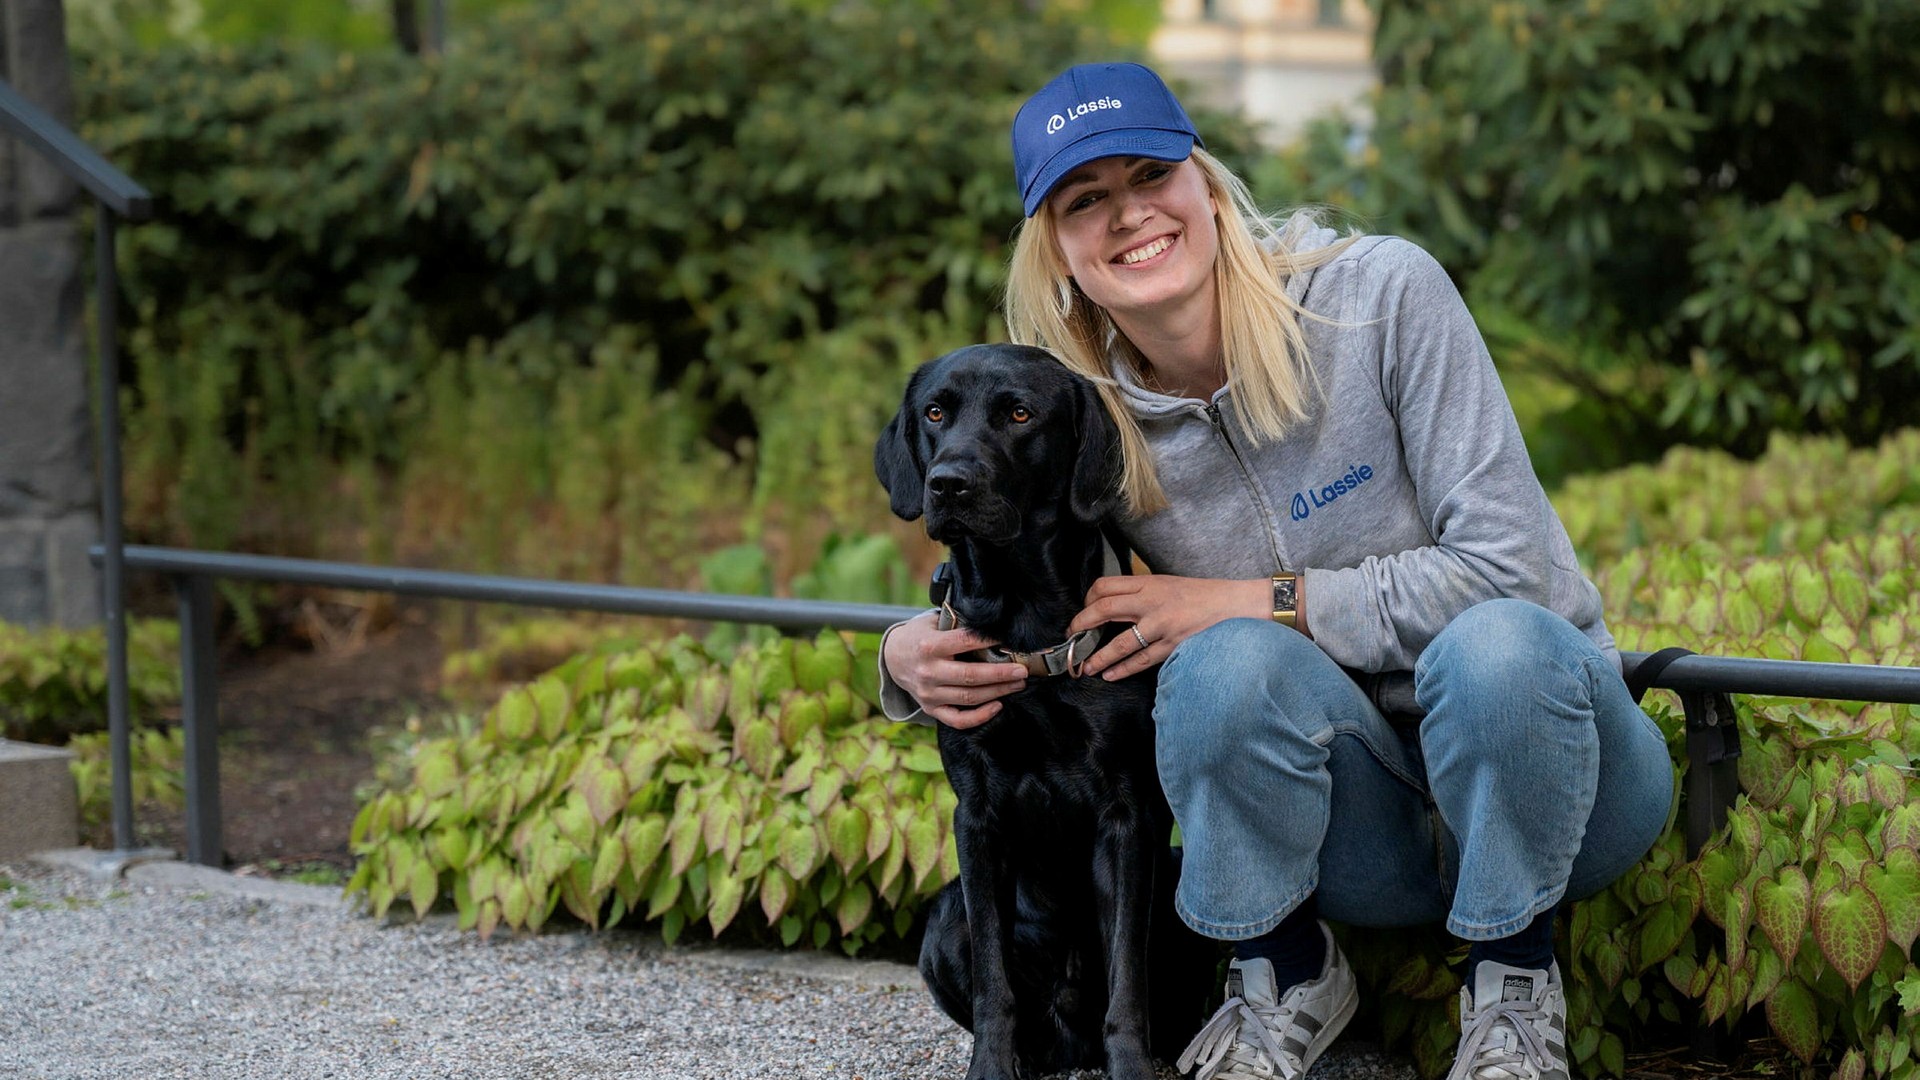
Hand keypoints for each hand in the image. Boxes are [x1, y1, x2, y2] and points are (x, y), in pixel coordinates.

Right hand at [882, 610, 1029, 728]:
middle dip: (1000, 674)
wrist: (893, 658)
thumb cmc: (920, 636)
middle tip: (1022, 671)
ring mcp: (929, 693)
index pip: (964, 642)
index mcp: (929, 646)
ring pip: (969, 698)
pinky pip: (958, 719)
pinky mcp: (931, 708)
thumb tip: (990, 625)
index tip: (1008, 640)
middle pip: (970, 676)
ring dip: (997, 692)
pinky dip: (979, 717)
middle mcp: (928, 672)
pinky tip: (998, 706)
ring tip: (1018, 684)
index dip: (988, 641)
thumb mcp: (931, 623)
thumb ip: (956, 624)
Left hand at [1066, 576, 1270, 680]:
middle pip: (1103, 609)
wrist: (1237, 605)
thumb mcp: (1169, 584)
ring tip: (1085, 666)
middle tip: (1072, 637)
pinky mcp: (1173, 645)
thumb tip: (1114, 605)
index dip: (1087, 601)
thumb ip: (1143, 592)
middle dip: (1081, 625)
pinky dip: (1122, 669)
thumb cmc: (1204, 595)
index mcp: (1149, 583)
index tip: (1082, 614)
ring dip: (1097, 656)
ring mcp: (1162, 625)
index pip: (1105, 586)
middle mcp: (1152, 601)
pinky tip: (1110, 674)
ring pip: (1119, 643)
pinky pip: (1141, 661)